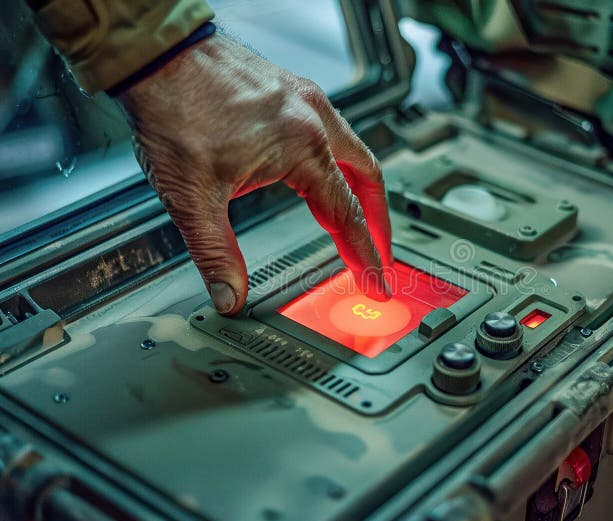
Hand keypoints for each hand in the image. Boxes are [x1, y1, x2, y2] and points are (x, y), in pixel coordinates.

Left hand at [117, 33, 391, 314]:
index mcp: (303, 147)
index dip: (365, 255)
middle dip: (377, 222)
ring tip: (358, 220)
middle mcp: (313, 120)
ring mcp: (305, 101)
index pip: (347, 214)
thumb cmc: (174, 108)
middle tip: (378, 253)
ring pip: (354, 152)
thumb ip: (215, 252)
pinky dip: (339, 164)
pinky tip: (321, 175)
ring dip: (360, 190)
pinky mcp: (291, 91)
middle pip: (367, 179)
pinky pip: (333, 133)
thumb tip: (229, 295)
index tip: (376, 281)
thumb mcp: (191, 195)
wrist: (156, 54)